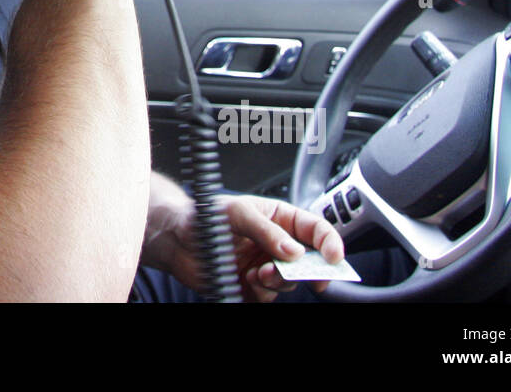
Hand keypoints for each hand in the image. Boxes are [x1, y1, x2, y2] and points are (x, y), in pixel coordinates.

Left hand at [141, 177, 343, 301]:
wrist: (177, 240)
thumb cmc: (205, 216)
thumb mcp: (237, 212)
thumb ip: (266, 230)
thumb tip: (293, 252)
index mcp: (281, 219)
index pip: (316, 230)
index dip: (330, 243)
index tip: (333, 258)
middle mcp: (278, 245)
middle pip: (309, 262)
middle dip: (304, 270)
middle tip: (290, 271)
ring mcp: (267, 266)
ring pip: (290, 283)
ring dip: (278, 281)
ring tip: (257, 272)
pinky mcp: (253, 286)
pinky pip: (269, 297)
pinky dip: (260, 292)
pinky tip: (244, 279)